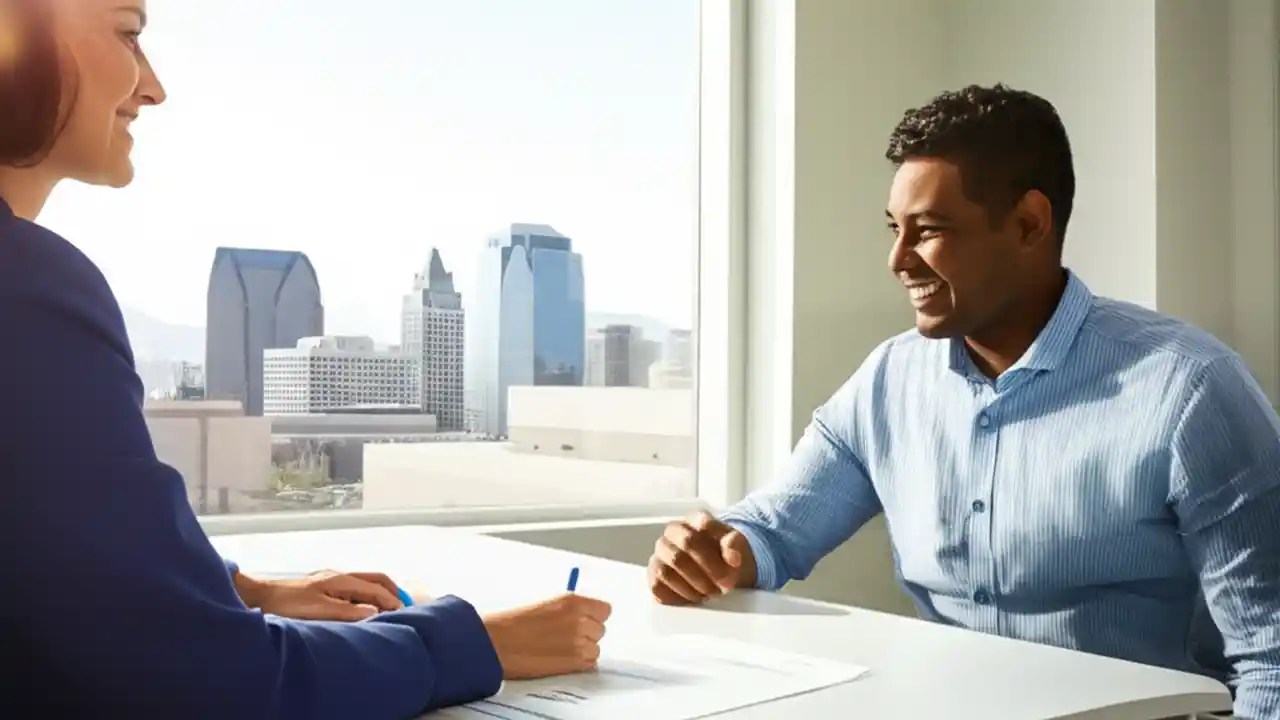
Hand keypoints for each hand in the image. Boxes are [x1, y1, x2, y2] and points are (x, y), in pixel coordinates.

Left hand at [234, 569, 405, 620]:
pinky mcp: (323, 587)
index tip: (404, 613)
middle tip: (403, 607)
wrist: (261, 596)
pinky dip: (368, 596)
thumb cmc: (289, 603)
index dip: (392, 600)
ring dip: (380, 593)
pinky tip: (364, 608)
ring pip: (365, 582)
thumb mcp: (321, 610)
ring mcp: (331, 580)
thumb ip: (349, 611)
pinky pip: (355, 588)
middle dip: (392, 591)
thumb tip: (375, 612)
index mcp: (341, 580)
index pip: (376, 587)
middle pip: (375, 578)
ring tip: (389, 609)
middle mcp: (339, 576)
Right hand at [482, 594, 611, 678]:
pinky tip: (562, 659)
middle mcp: (580, 621)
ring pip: (595, 648)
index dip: (594, 616)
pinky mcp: (574, 663)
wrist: (498, 644)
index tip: (586, 619)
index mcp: (573, 602)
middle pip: (600, 629)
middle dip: (587, 633)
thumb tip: (584, 616)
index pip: (604, 610)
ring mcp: (579, 643)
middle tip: (566, 636)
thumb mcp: (546, 606)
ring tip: (560, 649)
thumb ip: (569, 610)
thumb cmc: (513, 624)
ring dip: (583, 650)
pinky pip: (589, 663)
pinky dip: (579, 663)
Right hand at [648, 511, 754, 604]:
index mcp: (694, 519)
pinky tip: (693, 598)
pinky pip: (657, 585)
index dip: (721, 547)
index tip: (735, 565)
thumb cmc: (724, 556)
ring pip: (669, 568)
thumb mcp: (737, 547)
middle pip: (687, 545)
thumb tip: (732, 556)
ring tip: (709, 593)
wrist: (716, 570)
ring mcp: (660, 552)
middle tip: (724, 584)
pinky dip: (678, 595)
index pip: (704, 525)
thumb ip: (735, 545)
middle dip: (709, 568)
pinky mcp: (653, 572)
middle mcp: (673, 531)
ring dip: (693, 586)